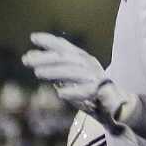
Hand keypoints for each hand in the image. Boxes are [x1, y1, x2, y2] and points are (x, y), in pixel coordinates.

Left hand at [23, 32, 137, 130]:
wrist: (118, 107)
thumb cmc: (92, 92)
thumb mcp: (72, 78)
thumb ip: (57, 71)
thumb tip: (34, 62)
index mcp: (83, 59)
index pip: (65, 47)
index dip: (50, 41)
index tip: (33, 37)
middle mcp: (89, 65)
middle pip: (66, 58)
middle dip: (46, 57)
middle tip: (27, 60)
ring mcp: (96, 77)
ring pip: (73, 71)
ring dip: (55, 71)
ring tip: (38, 73)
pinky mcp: (102, 92)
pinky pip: (87, 90)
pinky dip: (74, 92)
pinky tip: (61, 94)